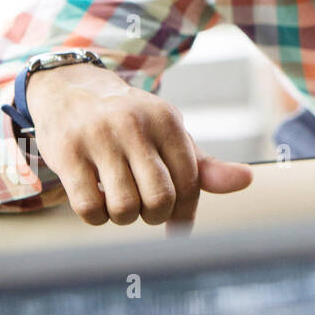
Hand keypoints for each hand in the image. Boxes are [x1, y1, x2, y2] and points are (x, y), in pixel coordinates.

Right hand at [25, 63, 252, 230]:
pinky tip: (95, 203)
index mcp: (167, 120)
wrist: (71, 89)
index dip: (185, 212)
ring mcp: (98, 138)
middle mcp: (135, 126)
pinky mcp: (66, 153)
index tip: (176, 225)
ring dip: (123, 217)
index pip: (189, 182)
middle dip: (155, 216)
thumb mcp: (168, 134)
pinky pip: (89, 208)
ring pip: (124, 208)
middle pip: (159, 199)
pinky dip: (95, 218)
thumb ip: (204, 164)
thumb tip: (247, 180)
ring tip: (119, 201)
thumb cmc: (131, 122)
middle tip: (145, 210)